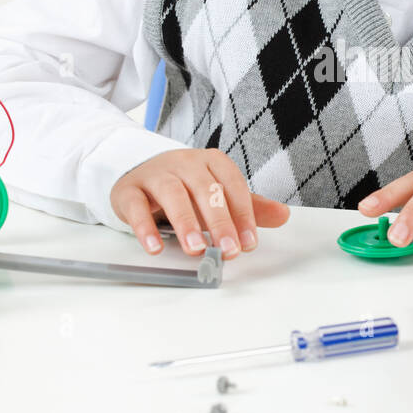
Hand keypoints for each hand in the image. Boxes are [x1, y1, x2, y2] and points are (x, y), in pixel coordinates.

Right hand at [110, 148, 288, 257]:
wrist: (140, 172)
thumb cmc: (186, 187)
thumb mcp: (218, 194)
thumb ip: (249, 207)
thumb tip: (283, 215)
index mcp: (212, 161)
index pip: (232, 185)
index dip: (243, 215)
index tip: (249, 243)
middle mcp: (185, 163)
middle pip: (206, 190)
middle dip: (219, 222)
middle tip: (228, 251)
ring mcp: (156, 174)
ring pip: (173, 194)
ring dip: (186, 222)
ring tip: (195, 249)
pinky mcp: (129, 189)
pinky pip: (136, 206)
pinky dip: (145, 227)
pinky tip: (155, 247)